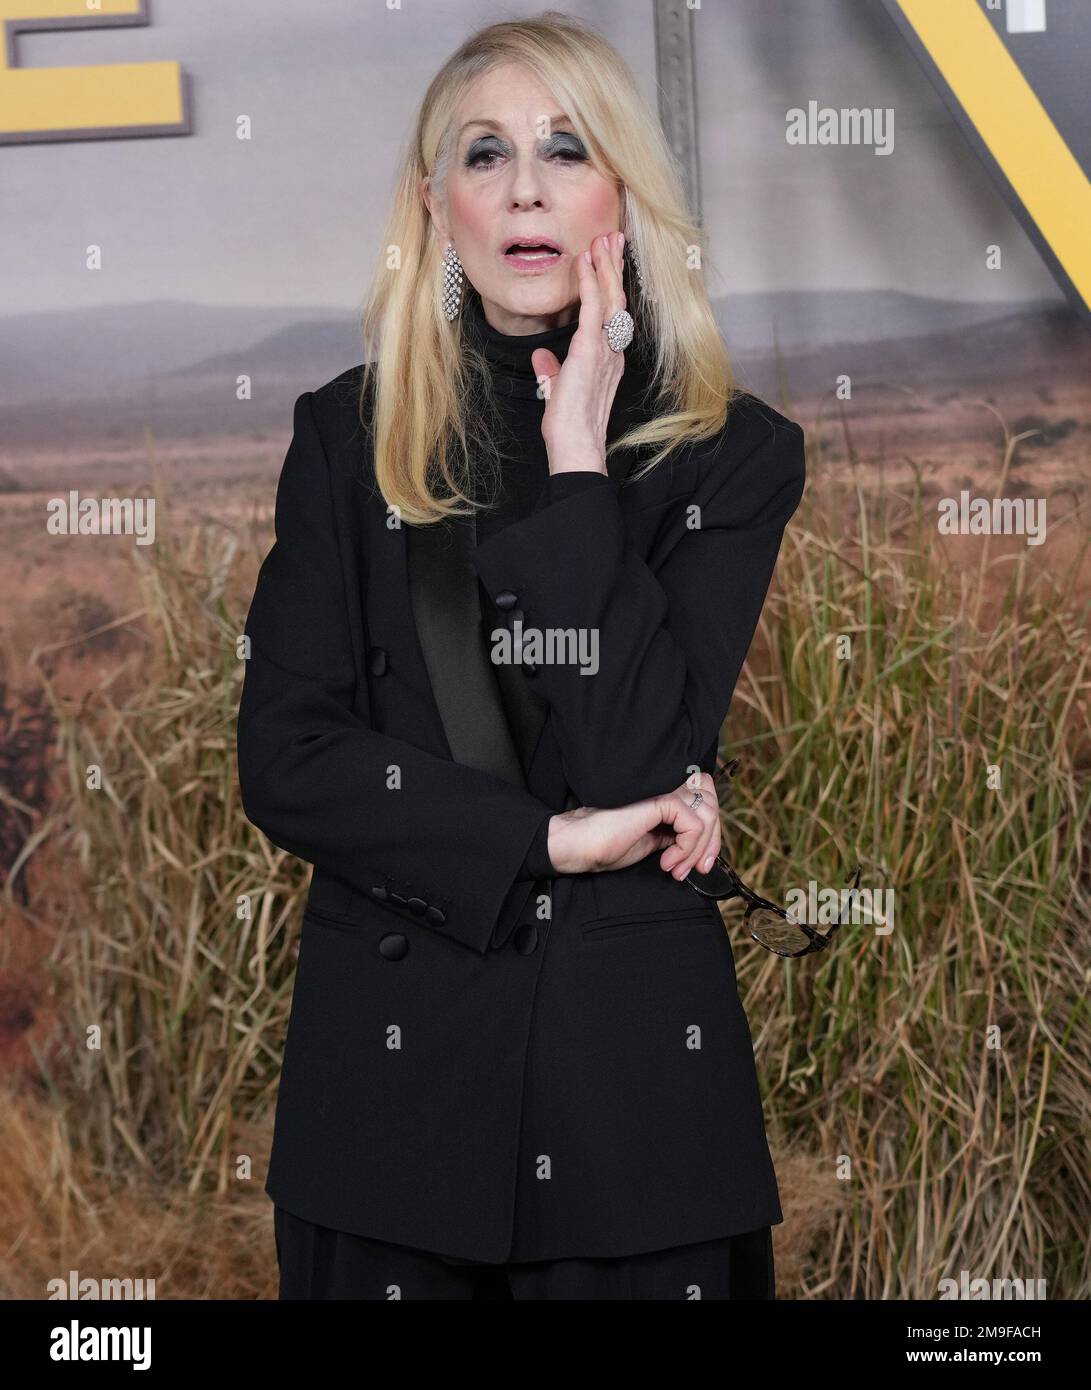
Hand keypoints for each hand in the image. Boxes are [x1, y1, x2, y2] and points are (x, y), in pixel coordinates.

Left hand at [530, 231, 627, 476]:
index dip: (610, 285)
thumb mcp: (557, 390)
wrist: (575, 444)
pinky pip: (593, 306)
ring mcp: (605, 348)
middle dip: (615, 266)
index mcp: (607, 359)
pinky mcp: (591, 348)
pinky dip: (590, 281)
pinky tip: (585, 260)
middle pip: (617, 299)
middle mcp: (612, 350)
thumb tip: (540, 358)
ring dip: (607, 265)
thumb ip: (551, 371)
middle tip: (613, 238)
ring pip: (611, 297)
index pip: (610, 313)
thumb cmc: (568, 425)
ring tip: (604, 239)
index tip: (605, 260)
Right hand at [546, 771, 722, 878]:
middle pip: (712, 804)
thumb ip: (677, 834)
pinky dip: (687, 849)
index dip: (713, 832)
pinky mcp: (659, 800)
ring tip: (675, 869)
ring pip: (707, 815)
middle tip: (698, 869)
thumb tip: (704, 847)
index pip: (707, 799)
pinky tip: (667, 862)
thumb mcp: (654, 840)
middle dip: (712, 843)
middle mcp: (667, 785)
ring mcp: (663, 790)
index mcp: (666, 793)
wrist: (579, 845)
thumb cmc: (609, 844)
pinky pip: (693, 825)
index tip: (702, 863)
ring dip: (697, 851)